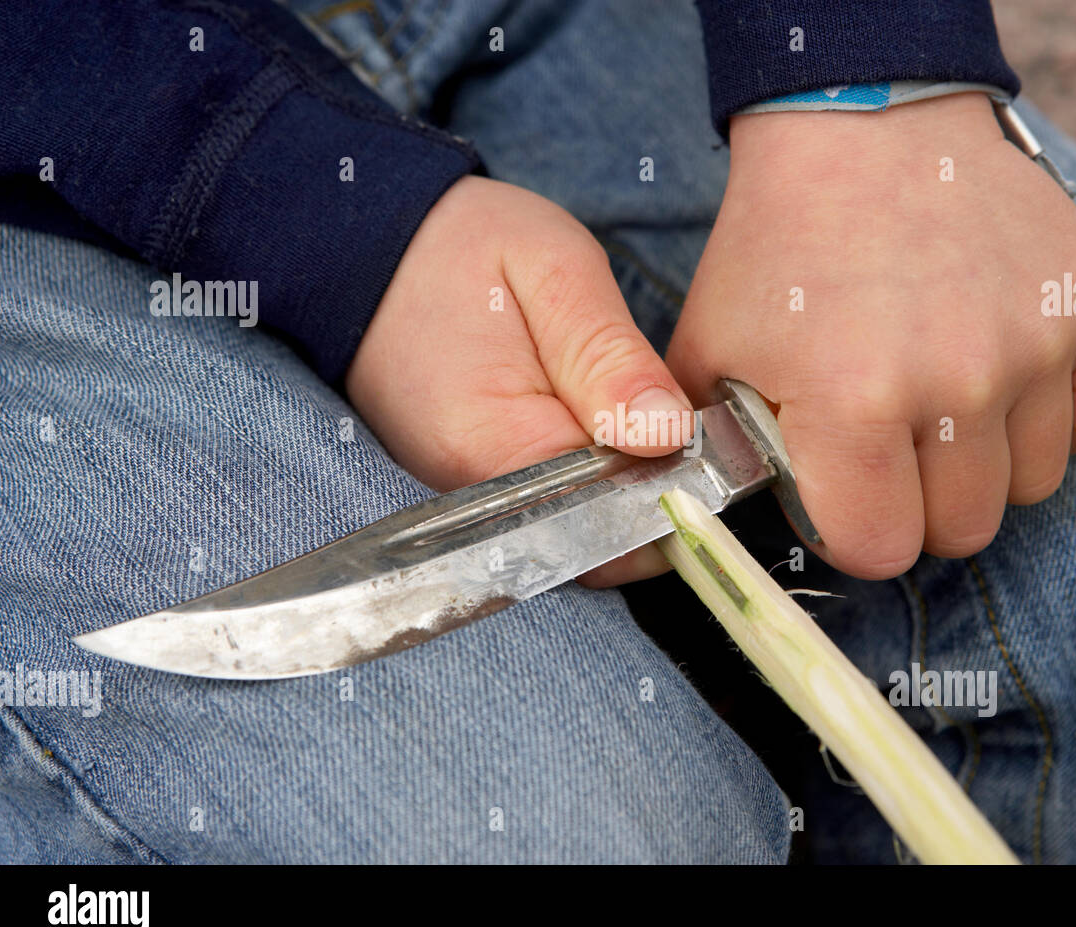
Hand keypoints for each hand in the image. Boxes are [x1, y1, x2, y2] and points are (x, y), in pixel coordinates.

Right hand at [346, 175, 691, 584]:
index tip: (713, 460)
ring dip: (618, 485)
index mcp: (492, 446)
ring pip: (570, 522)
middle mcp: (468, 494)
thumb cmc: (457, 246)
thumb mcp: (554, 272)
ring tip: (636, 414)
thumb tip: (667, 436)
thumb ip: (610, 358)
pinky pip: (543, 502)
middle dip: (650, 496)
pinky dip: (583, 475)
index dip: (671, 500)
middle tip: (681, 426)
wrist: (362, 242)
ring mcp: (460, 494)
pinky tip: (596, 426)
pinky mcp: (462, 481)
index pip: (607, 520)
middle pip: (591, 536)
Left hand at [666, 93, 1075, 578]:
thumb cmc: (779, 248)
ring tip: (948, 401)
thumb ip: (718, 452)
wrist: (862, 129)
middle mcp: (957, 384)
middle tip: (893, 448)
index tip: (842, 488)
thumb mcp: (710, 353)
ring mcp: (1035, 345)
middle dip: (920, 504)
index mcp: (852, 405)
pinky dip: (1069, 418)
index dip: (852, 528)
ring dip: (989, 463)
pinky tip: (1019, 384)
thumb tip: (725, 520)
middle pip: (963, 531)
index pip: (878, 550)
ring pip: (1033, 485)